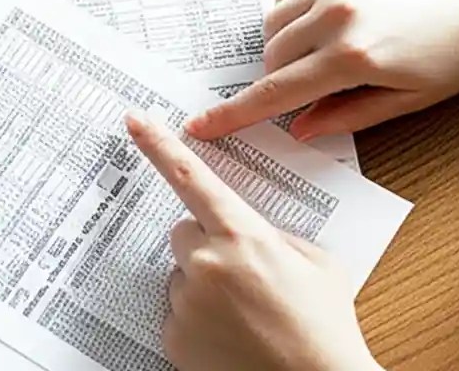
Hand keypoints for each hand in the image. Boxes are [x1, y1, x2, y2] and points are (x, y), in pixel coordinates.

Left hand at [126, 112, 381, 370]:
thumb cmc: (325, 327)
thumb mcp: (316, 263)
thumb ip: (275, 235)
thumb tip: (248, 232)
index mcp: (243, 235)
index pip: (191, 177)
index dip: (159, 145)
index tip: (134, 120)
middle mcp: (206, 262)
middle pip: (184, 232)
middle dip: (206, 244)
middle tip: (243, 275)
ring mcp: (186, 300)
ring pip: (182, 276)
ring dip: (204, 287)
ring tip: (246, 316)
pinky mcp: (174, 336)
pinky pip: (177, 313)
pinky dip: (198, 322)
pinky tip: (231, 337)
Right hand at [187, 0, 458, 141]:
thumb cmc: (456, 55)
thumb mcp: (407, 101)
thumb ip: (346, 116)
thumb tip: (298, 128)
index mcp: (353, 57)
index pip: (276, 92)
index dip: (233, 113)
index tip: (199, 126)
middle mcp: (336, 14)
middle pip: (271, 57)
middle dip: (281, 76)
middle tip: (316, 81)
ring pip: (273, 22)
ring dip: (284, 42)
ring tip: (323, 48)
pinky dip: (292, 7)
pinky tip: (322, 16)